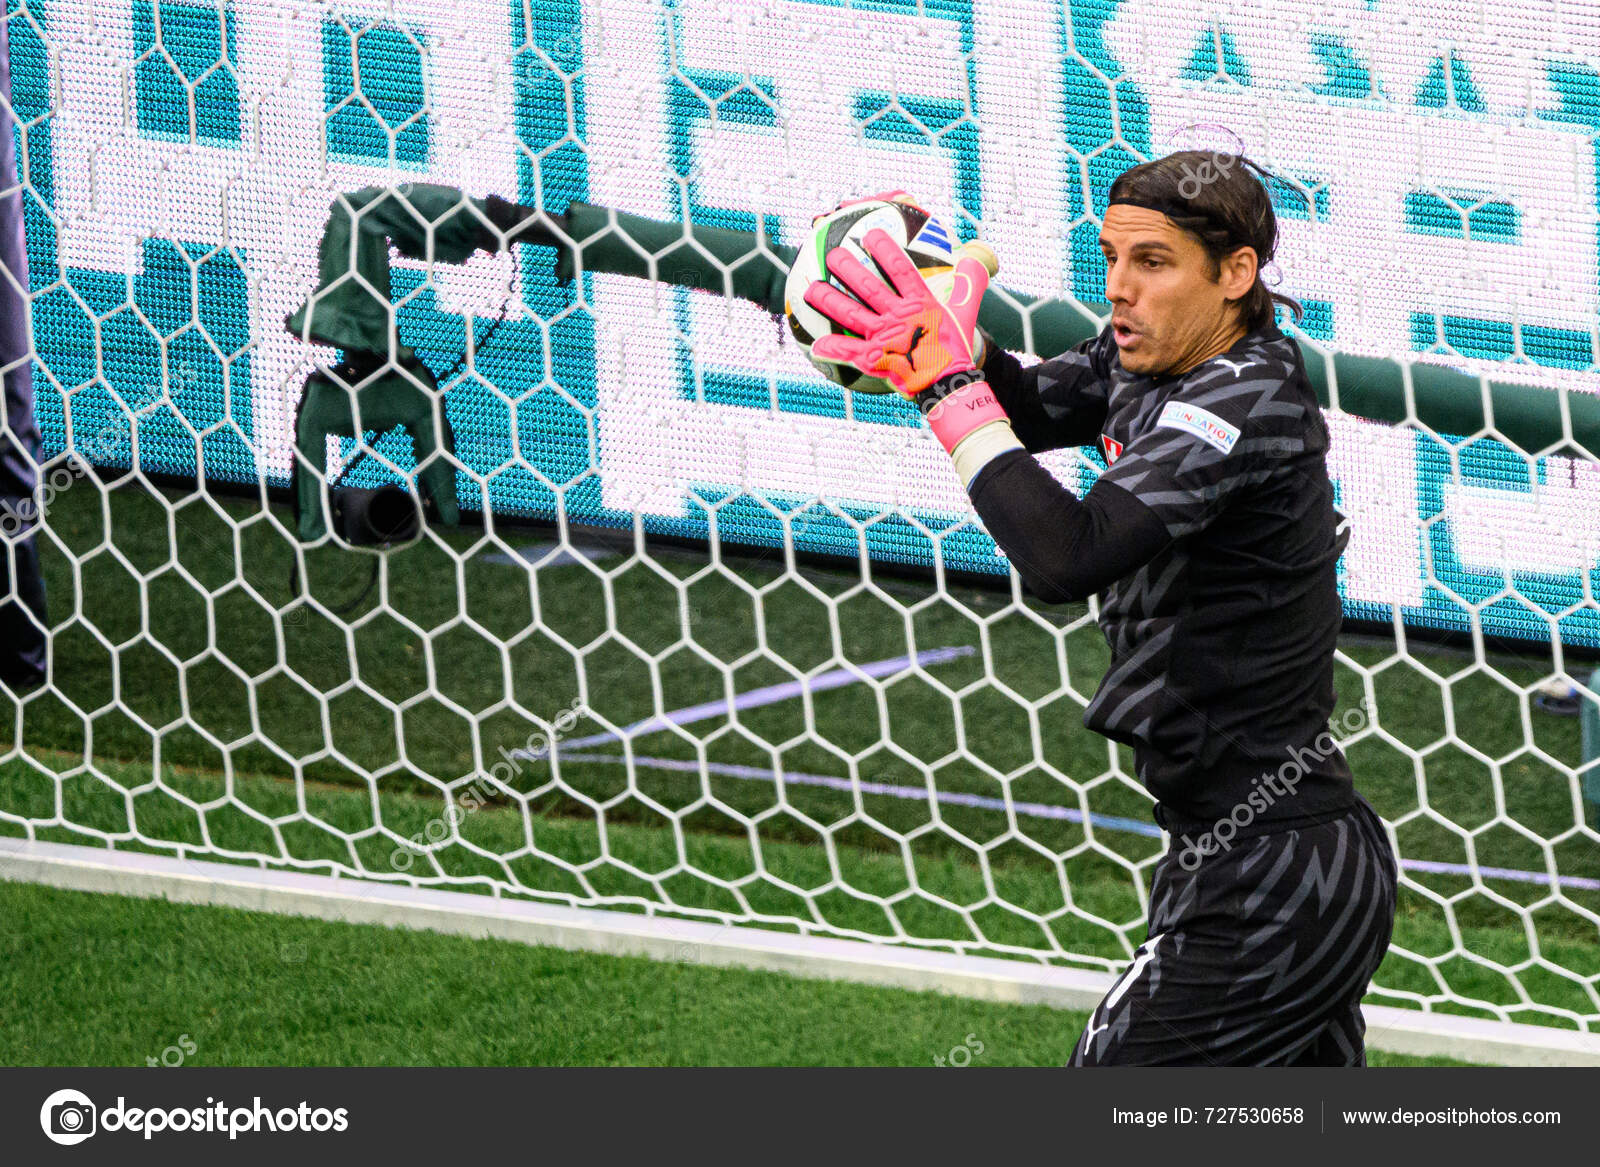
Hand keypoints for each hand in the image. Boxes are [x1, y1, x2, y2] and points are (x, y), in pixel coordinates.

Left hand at [802, 228, 991, 401]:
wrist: (947, 385)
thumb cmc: (954, 349)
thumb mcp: (966, 314)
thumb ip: (969, 285)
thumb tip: (973, 260)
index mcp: (920, 303)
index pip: (901, 270)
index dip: (885, 251)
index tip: (870, 235)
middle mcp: (898, 316)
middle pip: (869, 288)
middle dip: (849, 269)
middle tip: (832, 254)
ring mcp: (884, 337)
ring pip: (852, 314)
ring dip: (829, 301)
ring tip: (811, 288)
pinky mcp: (875, 359)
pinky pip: (848, 351)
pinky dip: (831, 348)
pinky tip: (815, 344)